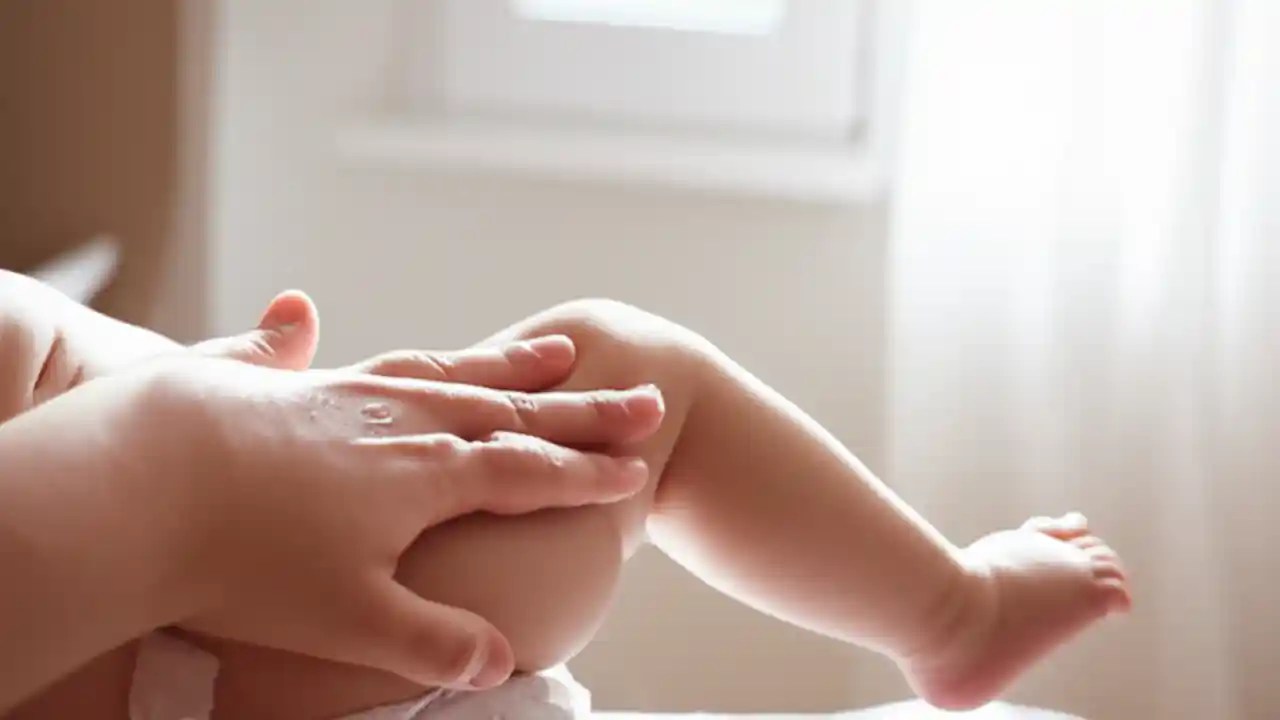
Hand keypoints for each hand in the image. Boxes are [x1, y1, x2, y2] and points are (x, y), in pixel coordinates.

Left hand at [132, 356, 662, 688]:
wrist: (143, 477)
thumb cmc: (246, 557)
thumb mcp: (348, 617)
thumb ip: (431, 639)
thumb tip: (500, 661)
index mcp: (427, 475)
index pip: (530, 472)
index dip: (589, 474)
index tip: (639, 468)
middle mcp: (403, 421)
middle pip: (515, 410)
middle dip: (585, 410)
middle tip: (644, 398)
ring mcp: (354, 391)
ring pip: (458, 371)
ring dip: (515, 365)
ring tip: (559, 349)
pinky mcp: (304, 381)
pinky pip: (384, 358)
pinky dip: (418, 353)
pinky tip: (417, 349)